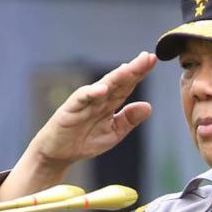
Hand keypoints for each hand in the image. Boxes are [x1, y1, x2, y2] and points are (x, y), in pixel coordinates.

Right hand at [0, 52, 156, 199]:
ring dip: (116, 77)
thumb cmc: (84, 140)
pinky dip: (92, 93)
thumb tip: (148, 106)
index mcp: (110, 103)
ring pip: (102, 86)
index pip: (127, 85)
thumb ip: (129, 120)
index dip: (140, 73)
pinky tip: (103, 89)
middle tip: (148, 57)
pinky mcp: (70, 109)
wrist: (59, 153)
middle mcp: (98, 98)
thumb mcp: (113, 133)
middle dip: (133, 69)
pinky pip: (82, 99)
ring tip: (130, 68)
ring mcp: (84, 102)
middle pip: (118, 81)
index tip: (153, 60)